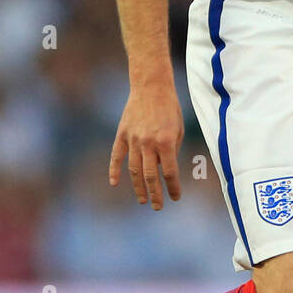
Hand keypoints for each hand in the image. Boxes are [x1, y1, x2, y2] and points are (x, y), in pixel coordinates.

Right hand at [109, 85, 184, 208]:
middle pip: (151, 176)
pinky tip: (114, 183)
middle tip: (158, 206)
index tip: (176, 197)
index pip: (170, 172)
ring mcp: (133, 139)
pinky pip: (116, 156)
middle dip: (155, 194)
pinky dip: (114, 170)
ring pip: (134, 170)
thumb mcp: (178, 129)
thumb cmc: (169, 108)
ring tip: (143, 199)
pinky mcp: (122, 134)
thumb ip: (172, 150)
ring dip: (138, 187)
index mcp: (166, 142)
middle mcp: (148, 143)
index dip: (173, 187)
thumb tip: (164, 168)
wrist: (151, 86)